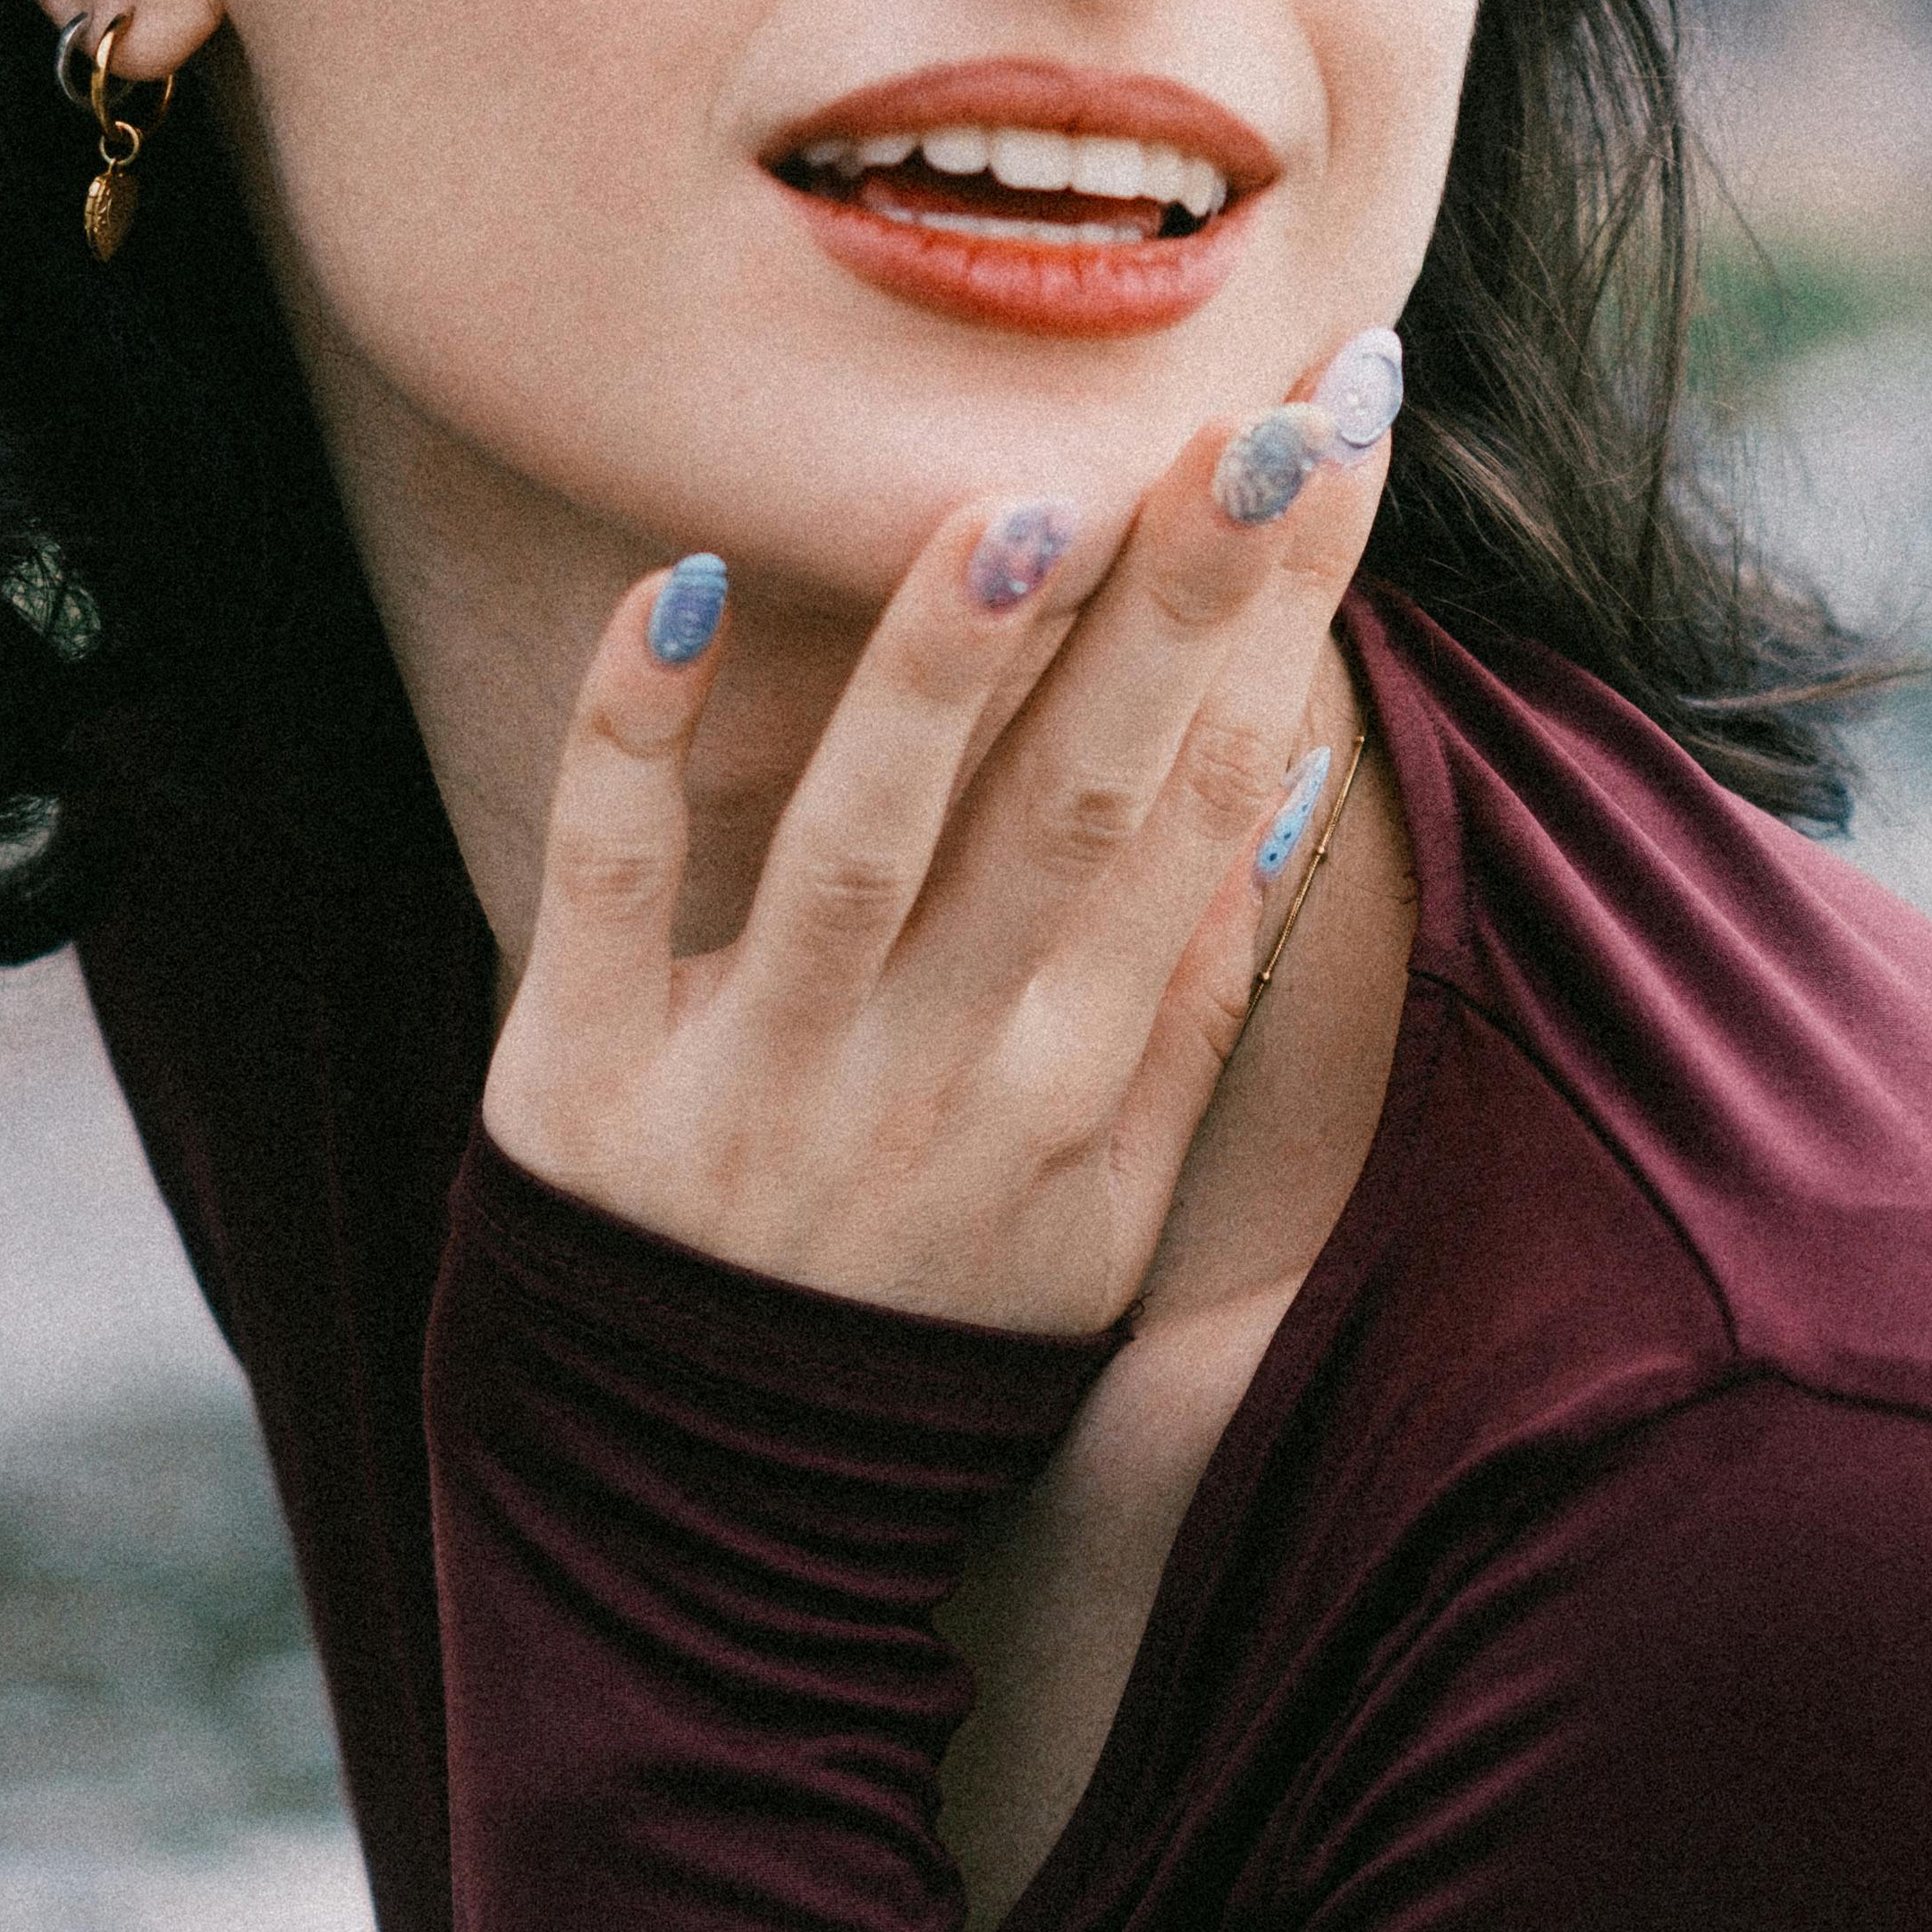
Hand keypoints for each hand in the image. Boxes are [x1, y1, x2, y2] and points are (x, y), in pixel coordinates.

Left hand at [479, 336, 1401, 1332]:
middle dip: (1179, 607)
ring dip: (943, 669)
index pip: (1205, 815)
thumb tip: (1285, 778)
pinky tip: (681, 582)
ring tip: (1022, 502)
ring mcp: (763, 1076)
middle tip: (1257, 417)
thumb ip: (1188, 1008)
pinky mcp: (587, 1076)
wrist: (704, 1514)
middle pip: (1081, 806)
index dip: (1283, 627)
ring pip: (866, 840)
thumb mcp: (1105, 1209)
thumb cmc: (928, 1315)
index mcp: (1077, 1090)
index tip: (1343, 436)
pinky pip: (613, 880)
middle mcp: (942, 1077)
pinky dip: (639, 733)